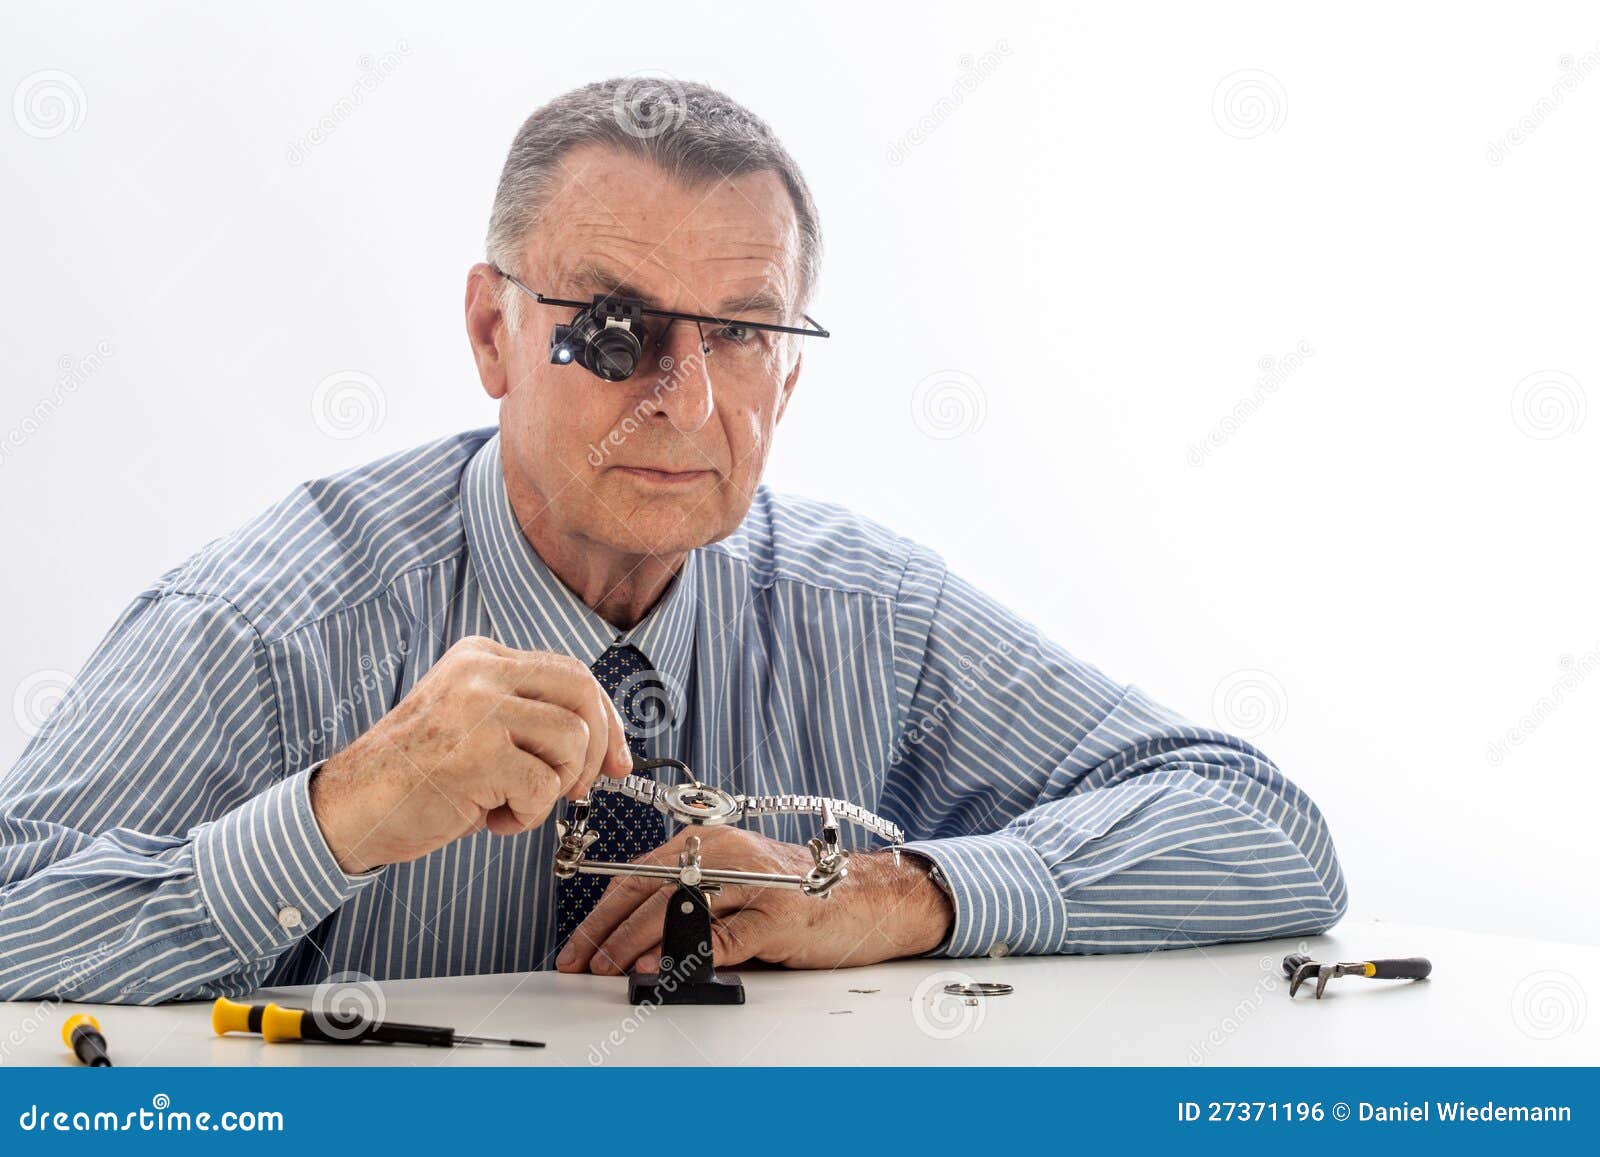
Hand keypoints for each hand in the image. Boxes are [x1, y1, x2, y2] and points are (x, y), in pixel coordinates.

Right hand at [308, 635, 632, 873]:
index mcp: (481, 657)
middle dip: (598, 749)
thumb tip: (608, 747)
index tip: (618, 760)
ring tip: (511, 802)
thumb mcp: (475, 725)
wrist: (349, 808)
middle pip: (583, 693)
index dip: (607, 720)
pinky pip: (544, 785)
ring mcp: (478, 708)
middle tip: (577, 788)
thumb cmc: (416, 776)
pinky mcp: (477, 752)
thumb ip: (530, 719)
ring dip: (554, 786)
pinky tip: (489, 817)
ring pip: (572, 738)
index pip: (572, 673)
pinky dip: (527, 815)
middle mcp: (481, 672)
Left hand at [555, 825, 953, 973]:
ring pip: (677, 909)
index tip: (576, 944)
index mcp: (708, 844)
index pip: (637, 875)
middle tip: (581, 962)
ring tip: (609, 967)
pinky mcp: (776, 916)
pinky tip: (662, 966)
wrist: (864, 895)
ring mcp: (751, 884)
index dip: (600, 912)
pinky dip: (687, 952)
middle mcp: (725, 855)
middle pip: (649, 891)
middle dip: (606, 931)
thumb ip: (689, 902)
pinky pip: (723, 936)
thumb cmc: (796, 892)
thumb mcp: (734, 886)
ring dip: (635, 942)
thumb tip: (632, 940)